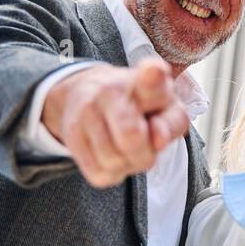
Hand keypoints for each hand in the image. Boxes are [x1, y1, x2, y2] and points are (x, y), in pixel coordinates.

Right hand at [40, 58, 188, 186]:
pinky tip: (113, 155)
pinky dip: (112, 173)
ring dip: (128, 165)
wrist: (87, 94)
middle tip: (146, 148)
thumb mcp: (166, 107)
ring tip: (127, 148)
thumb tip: (158, 140)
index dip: (153, 75)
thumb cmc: (142, 106)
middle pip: (131, 137)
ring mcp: (88, 110)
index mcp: (146, 78)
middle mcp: (112, 89)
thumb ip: (172, 122)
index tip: (154, 72)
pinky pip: (100, 173)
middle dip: (145, 155)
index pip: (150, 76)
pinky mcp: (72, 134)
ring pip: (114, 162)